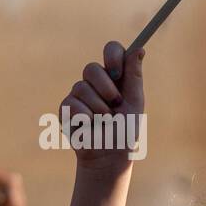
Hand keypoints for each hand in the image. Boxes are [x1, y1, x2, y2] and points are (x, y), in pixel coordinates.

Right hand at [60, 41, 144, 171]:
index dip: (112, 55)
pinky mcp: (66, 109)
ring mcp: (78, 95)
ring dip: (99, 108)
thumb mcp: (134, 103)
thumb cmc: (125, 131)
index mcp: (115, 78)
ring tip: (105, 121)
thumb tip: (139, 49)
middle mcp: (95, 84)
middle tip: (116, 104)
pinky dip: (86, 118)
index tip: (118, 70)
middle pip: (92, 68)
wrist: (110, 156)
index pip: (111, 51)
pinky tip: (90, 127)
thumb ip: (134, 77)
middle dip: (106, 87)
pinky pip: (72, 104)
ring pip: (81, 87)